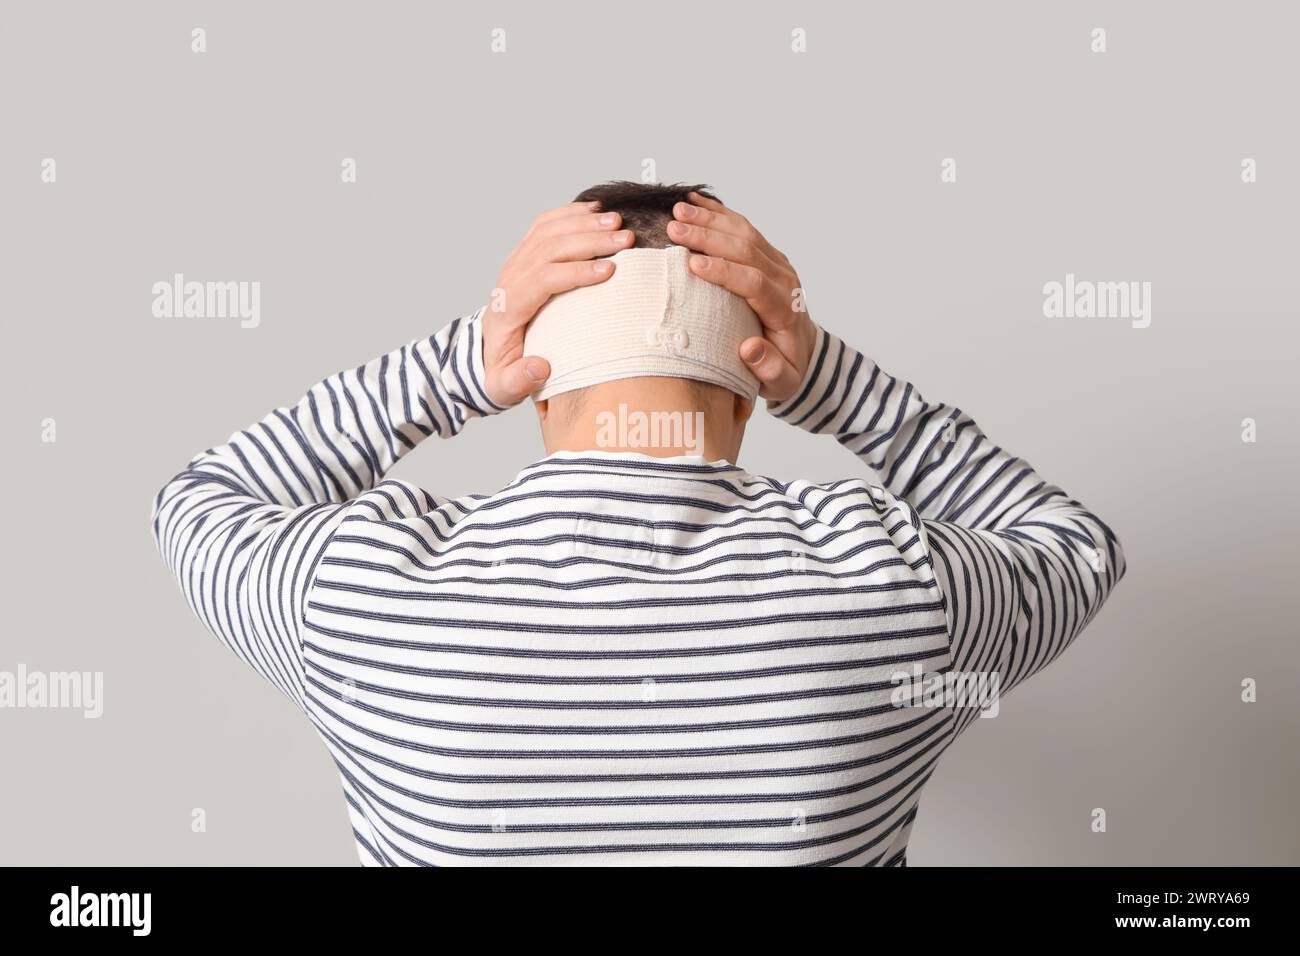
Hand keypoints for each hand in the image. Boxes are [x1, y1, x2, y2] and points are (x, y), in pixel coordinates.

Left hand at [483, 201, 634, 405]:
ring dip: (585, 223)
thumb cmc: (503, 368)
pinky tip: (596, 210)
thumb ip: (518, 380)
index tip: (610, 271)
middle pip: (550, 247)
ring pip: (549, 230)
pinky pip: (546, 223)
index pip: (542, 279)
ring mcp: (517, 260)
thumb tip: (540, 367)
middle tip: (626, 240)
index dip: (576, 272)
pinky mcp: (525, 252)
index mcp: (508, 306)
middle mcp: (511, 277)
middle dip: (590, 240)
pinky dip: (571, 213)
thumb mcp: (504, 386)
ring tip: (619, 223)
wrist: (487, 349)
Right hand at [666, 193, 816, 400]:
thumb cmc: (788, 368)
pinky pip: (743, 227)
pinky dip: (719, 213)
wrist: (806, 352)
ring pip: (743, 232)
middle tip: (673, 228)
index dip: (724, 272)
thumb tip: (750, 348)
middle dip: (708, 237)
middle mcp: (783, 279)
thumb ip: (769, 368)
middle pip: (746, 249)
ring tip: (677, 209)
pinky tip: (695, 201)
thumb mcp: (782, 381)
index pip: (754, 283)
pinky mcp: (768, 255)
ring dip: (709, 219)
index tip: (693, 264)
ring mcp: (777, 263)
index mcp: (784, 308)